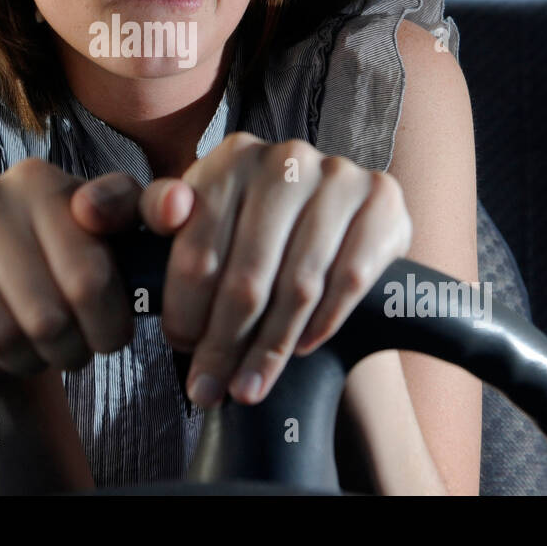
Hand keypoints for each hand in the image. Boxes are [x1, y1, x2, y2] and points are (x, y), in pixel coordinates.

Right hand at [0, 158, 144, 382]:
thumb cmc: (59, 261)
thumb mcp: (113, 235)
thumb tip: (179, 206)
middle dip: (68, 348)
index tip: (108, 334)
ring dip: (25, 361)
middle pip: (44, 315)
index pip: (89, 279)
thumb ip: (154, 214)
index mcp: (40, 180)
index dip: (107, 326)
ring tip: (33, 351)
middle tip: (70, 348)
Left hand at [136, 132, 412, 407]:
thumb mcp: (203, 213)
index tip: (180, 348)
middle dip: (223, 343)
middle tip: (209, 387)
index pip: (199, 249)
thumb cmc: (253, 223)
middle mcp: (287, 160)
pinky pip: (349, 280)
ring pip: (297, 286)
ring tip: (248, 385)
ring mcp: (339, 177)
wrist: (333, 215)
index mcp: (233, 157)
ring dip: (270, 348)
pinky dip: (322, 323)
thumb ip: (163, 212)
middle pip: (247, 275)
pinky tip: (300, 348)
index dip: (185, 309)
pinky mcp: (382, 201)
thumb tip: (167, 213)